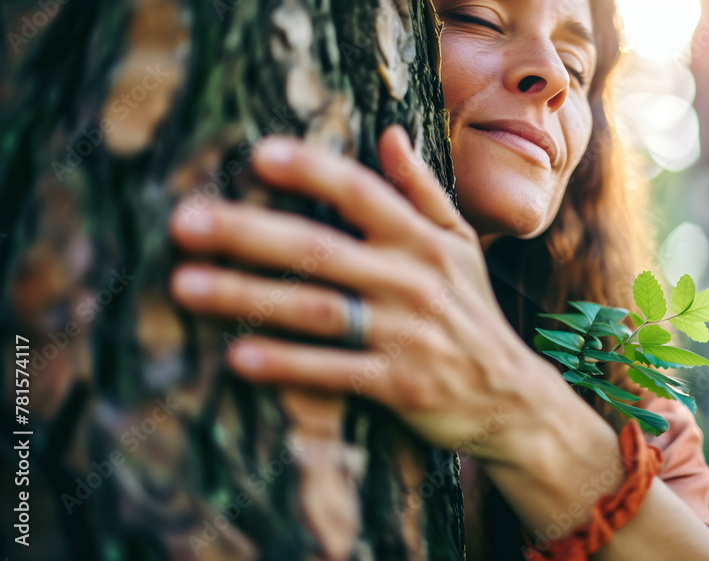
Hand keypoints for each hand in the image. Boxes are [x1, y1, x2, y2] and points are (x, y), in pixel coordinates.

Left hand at [167, 125, 576, 462]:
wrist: (511, 397)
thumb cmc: (472, 312)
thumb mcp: (459, 245)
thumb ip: (421, 190)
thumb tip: (389, 132)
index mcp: (422, 240)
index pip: (362, 192)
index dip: (312, 171)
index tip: (258, 155)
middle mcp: (412, 280)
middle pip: (320, 248)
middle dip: (248, 233)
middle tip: (183, 221)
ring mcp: (405, 334)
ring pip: (316, 309)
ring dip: (248, 296)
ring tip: (185, 285)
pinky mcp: (399, 385)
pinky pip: (334, 372)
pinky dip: (287, 365)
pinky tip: (239, 358)